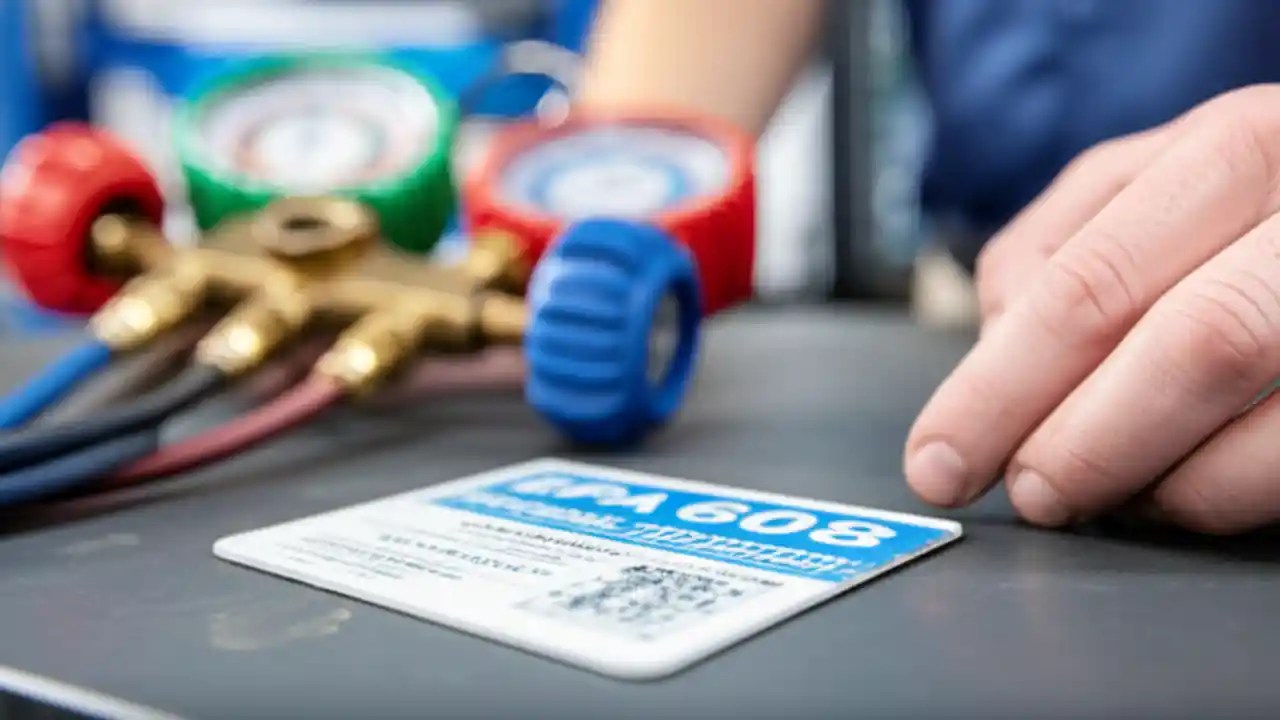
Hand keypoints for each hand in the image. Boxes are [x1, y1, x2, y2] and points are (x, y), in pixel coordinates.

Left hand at [903, 84, 1279, 534]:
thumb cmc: (1242, 205)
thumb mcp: (1140, 190)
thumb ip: (1050, 256)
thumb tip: (990, 358)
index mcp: (1236, 149)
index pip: (1089, 285)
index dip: (997, 391)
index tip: (936, 460)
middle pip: (1192, 343)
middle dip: (1080, 442)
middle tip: (1027, 493)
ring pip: (1263, 401)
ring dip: (1155, 477)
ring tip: (1097, 494)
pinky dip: (1226, 492)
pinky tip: (1180, 489)